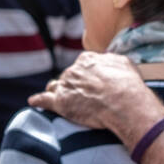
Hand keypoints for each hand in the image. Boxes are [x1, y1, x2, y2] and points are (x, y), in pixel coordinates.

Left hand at [28, 52, 150, 136]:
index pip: (82, 64)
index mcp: (87, 59)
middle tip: (85, 95)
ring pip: (55, 86)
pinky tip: (34, 102)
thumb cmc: (129, 86)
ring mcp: (65, 85)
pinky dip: (38, 100)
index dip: (87, 73)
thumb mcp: (124, 64)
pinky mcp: (60, 102)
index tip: (92, 81)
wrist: (124, 104)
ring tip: (60, 96)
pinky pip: (43, 100)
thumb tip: (105, 60)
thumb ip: (110, 60)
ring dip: (57, 90)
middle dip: (74, 84)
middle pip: (69, 76)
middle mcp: (73, 70)